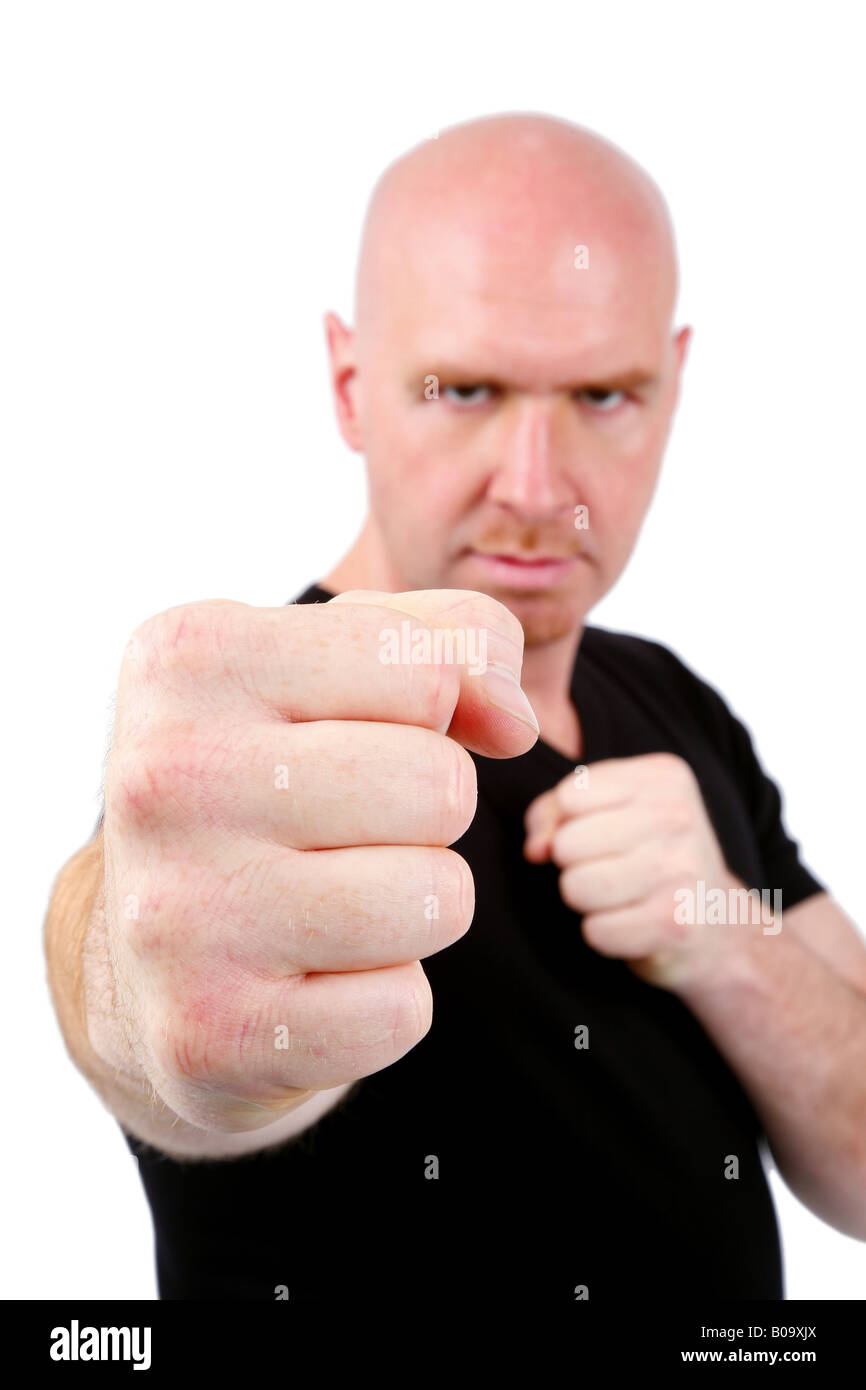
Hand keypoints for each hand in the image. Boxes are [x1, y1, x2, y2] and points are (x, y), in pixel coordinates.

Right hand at [100, 589, 537, 1132]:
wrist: (143, 955)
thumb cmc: (266, 781)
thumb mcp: (332, 669)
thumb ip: (449, 641)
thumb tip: (513, 722)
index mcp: (187, 661)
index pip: (424, 669)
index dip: (432, 711)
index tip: (364, 735)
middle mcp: (164, 779)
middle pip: (440, 787)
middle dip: (430, 814)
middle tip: (350, 831)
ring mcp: (177, 914)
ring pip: (435, 899)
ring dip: (415, 907)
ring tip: (336, 900)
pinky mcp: (208, 1033)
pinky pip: (399, 1011)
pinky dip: (382, 1001)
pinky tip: (310, 979)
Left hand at [523, 752, 740, 989]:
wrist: (716, 920)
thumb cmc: (645, 856)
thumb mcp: (603, 812)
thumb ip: (552, 814)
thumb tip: (537, 849)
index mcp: (663, 777)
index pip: (570, 796)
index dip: (568, 823)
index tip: (600, 834)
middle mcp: (678, 816)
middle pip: (567, 845)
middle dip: (575, 865)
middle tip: (612, 871)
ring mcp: (683, 869)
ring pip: (576, 888)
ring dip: (586, 901)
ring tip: (621, 896)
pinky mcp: (677, 924)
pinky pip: (596, 931)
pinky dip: (603, 934)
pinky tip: (634, 924)